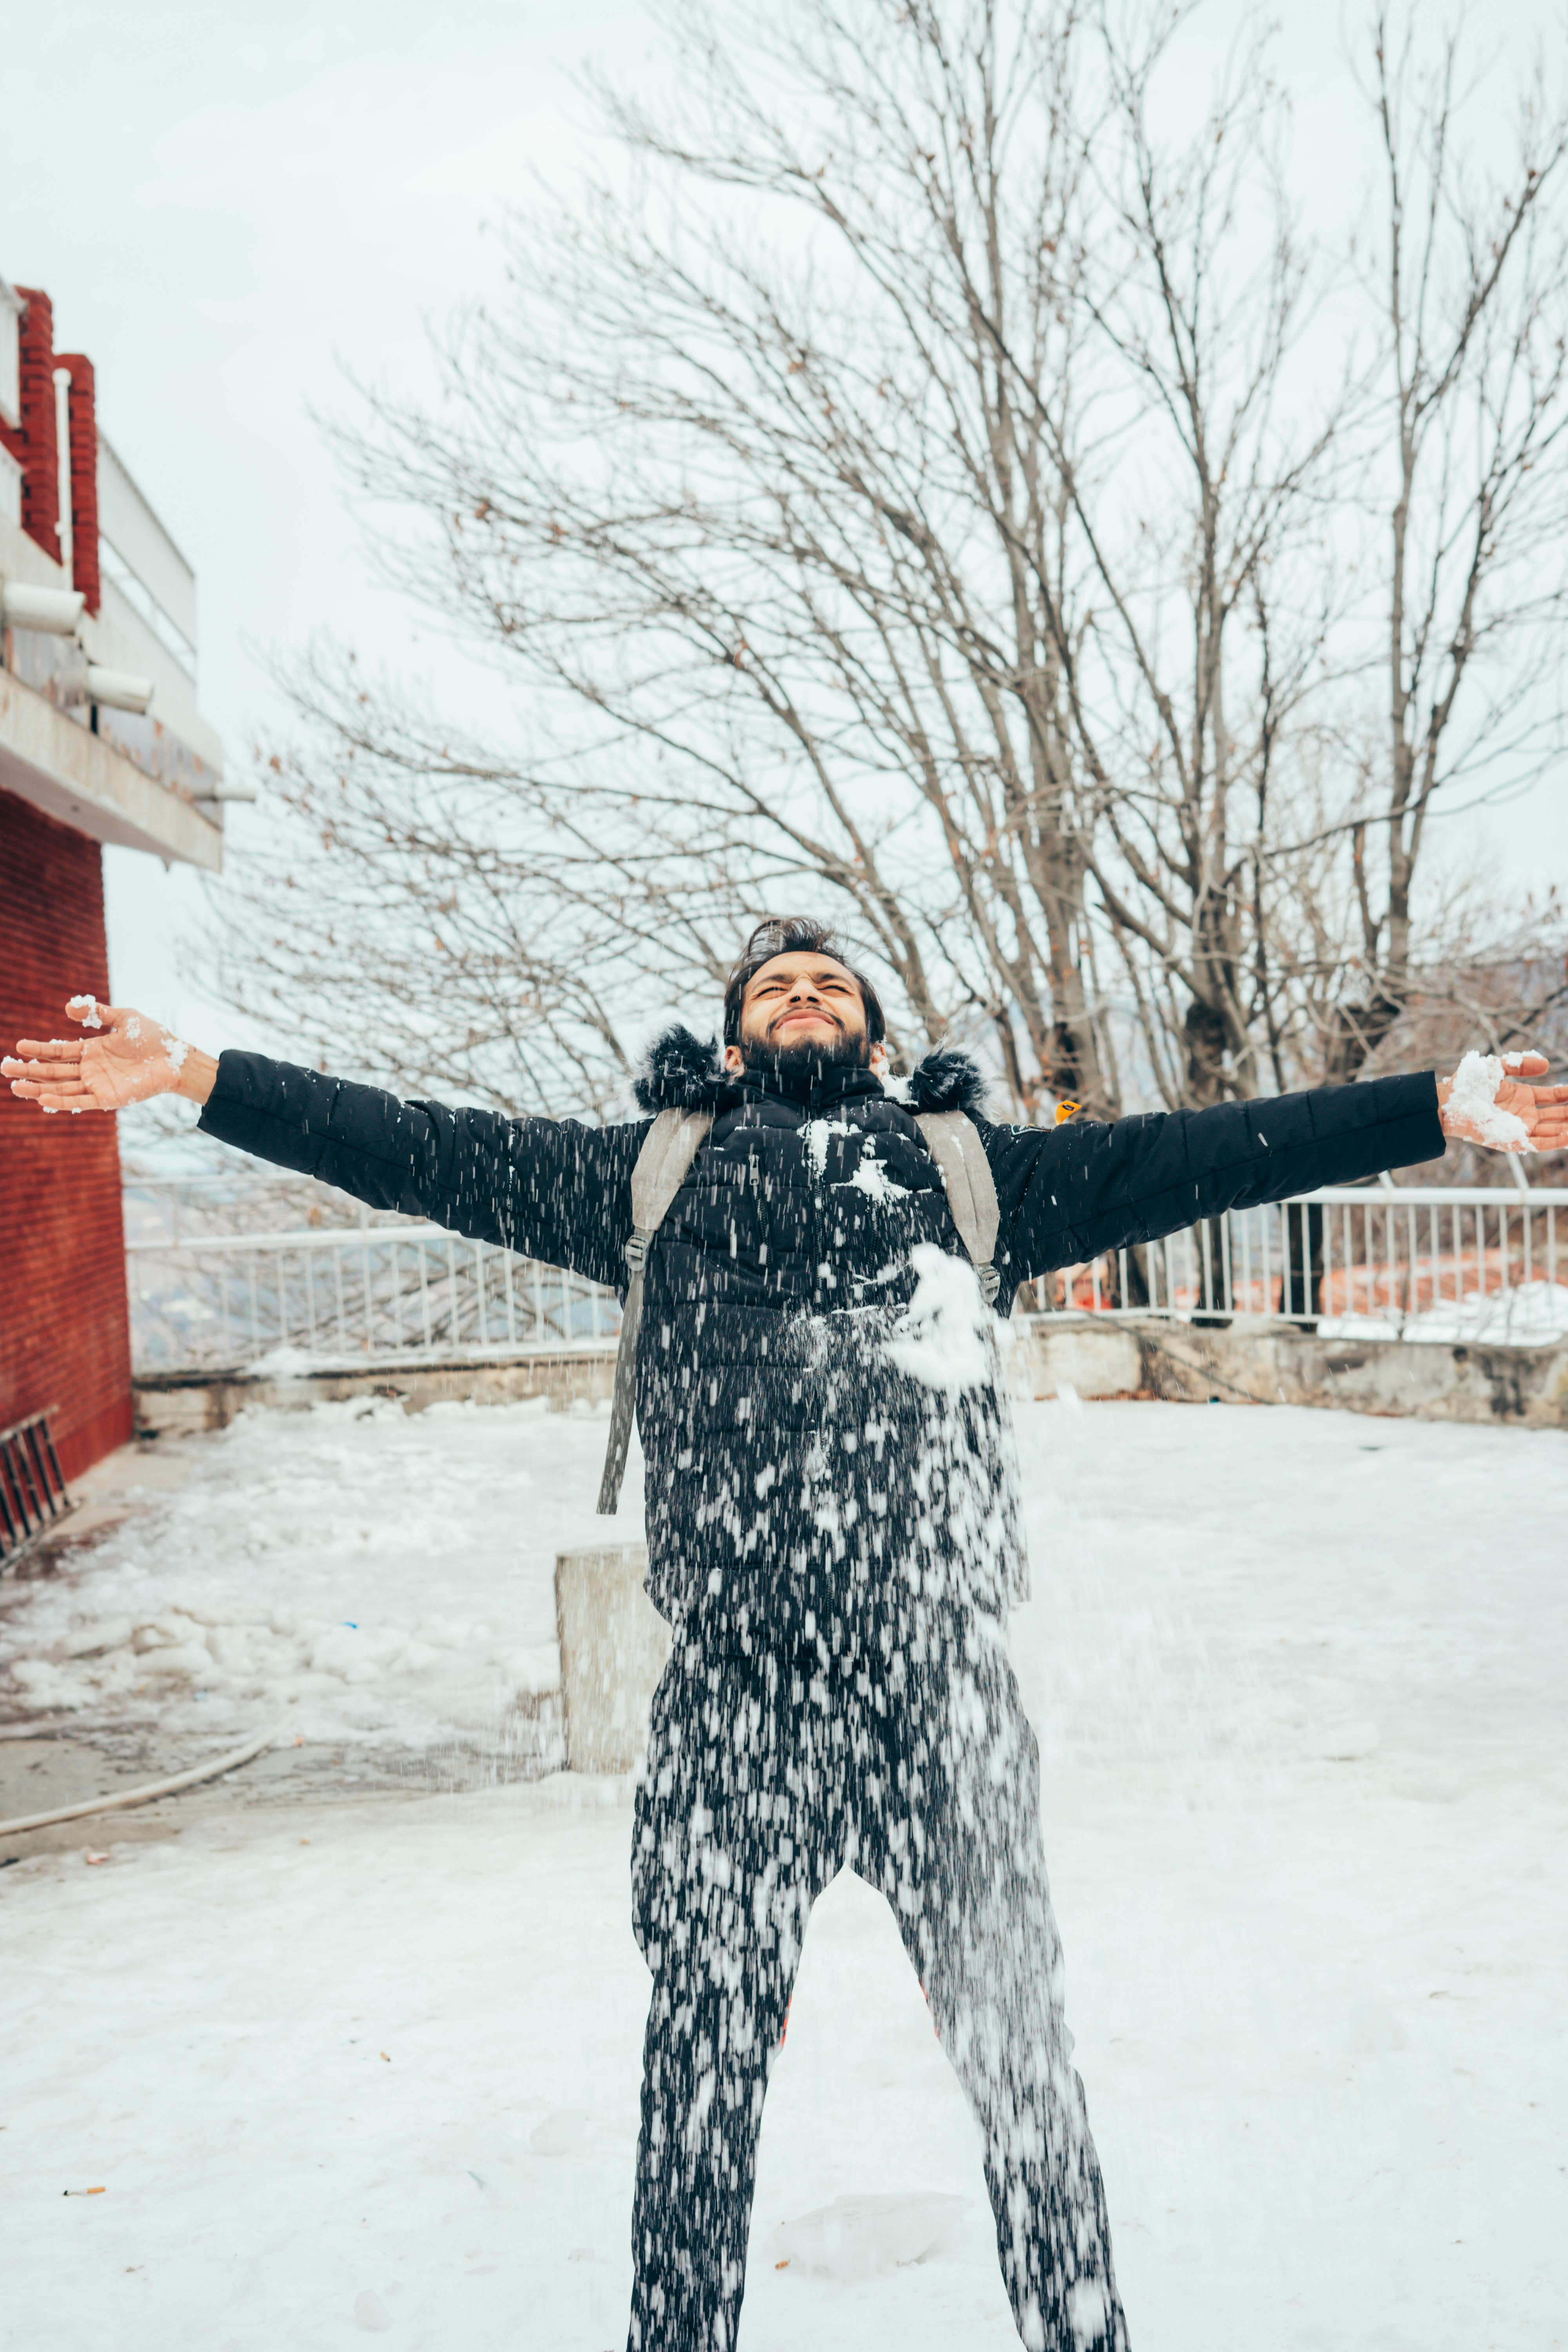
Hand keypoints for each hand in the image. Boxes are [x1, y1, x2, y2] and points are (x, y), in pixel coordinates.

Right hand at [4, 1000, 217, 1112]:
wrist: (175, 1058)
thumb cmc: (152, 1038)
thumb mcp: (123, 1018)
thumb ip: (96, 1013)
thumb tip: (67, 1009)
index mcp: (91, 1050)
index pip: (58, 1051)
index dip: (38, 1050)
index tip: (18, 1047)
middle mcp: (90, 1069)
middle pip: (53, 1071)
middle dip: (29, 1070)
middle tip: (5, 1069)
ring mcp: (97, 1085)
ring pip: (61, 1088)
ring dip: (38, 1088)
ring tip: (16, 1087)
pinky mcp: (108, 1098)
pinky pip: (80, 1101)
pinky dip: (61, 1102)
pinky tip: (43, 1098)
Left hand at [1436, 1051, 1567, 1153]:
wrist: (1448, 1102)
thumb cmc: (1469, 1084)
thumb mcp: (1499, 1067)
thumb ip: (1522, 1065)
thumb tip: (1547, 1064)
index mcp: (1523, 1098)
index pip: (1553, 1097)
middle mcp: (1524, 1114)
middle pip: (1558, 1115)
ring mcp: (1520, 1128)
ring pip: (1553, 1131)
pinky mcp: (1512, 1142)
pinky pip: (1538, 1144)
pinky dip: (1555, 1141)